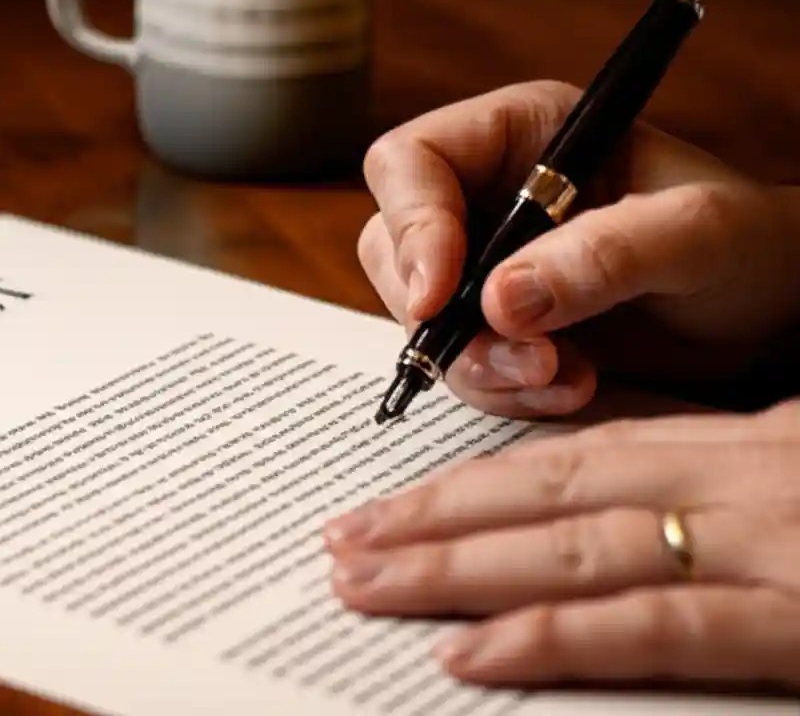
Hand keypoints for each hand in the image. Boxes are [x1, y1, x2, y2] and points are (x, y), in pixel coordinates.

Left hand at [324, 400, 799, 689]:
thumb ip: (732, 491)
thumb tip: (646, 517)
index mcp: (750, 445)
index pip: (586, 453)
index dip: (481, 478)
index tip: (401, 500)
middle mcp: (742, 482)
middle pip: (553, 489)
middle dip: (436, 514)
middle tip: (344, 538)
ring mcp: (768, 543)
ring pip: (575, 547)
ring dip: (455, 568)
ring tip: (365, 585)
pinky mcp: (798, 618)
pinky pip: (652, 627)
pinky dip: (550, 636)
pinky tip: (465, 652)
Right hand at [360, 80, 799, 417]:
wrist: (770, 315)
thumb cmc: (748, 247)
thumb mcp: (698, 233)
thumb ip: (606, 254)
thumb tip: (500, 300)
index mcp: (521, 136)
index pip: (410, 164)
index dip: (411, 226)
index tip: (440, 296)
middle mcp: (487, 196)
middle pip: (395, 251)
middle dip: (446, 319)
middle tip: (526, 357)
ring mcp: (485, 266)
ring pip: (420, 321)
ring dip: (481, 366)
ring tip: (566, 379)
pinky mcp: (496, 328)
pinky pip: (459, 365)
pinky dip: (503, 390)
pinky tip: (570, 388)